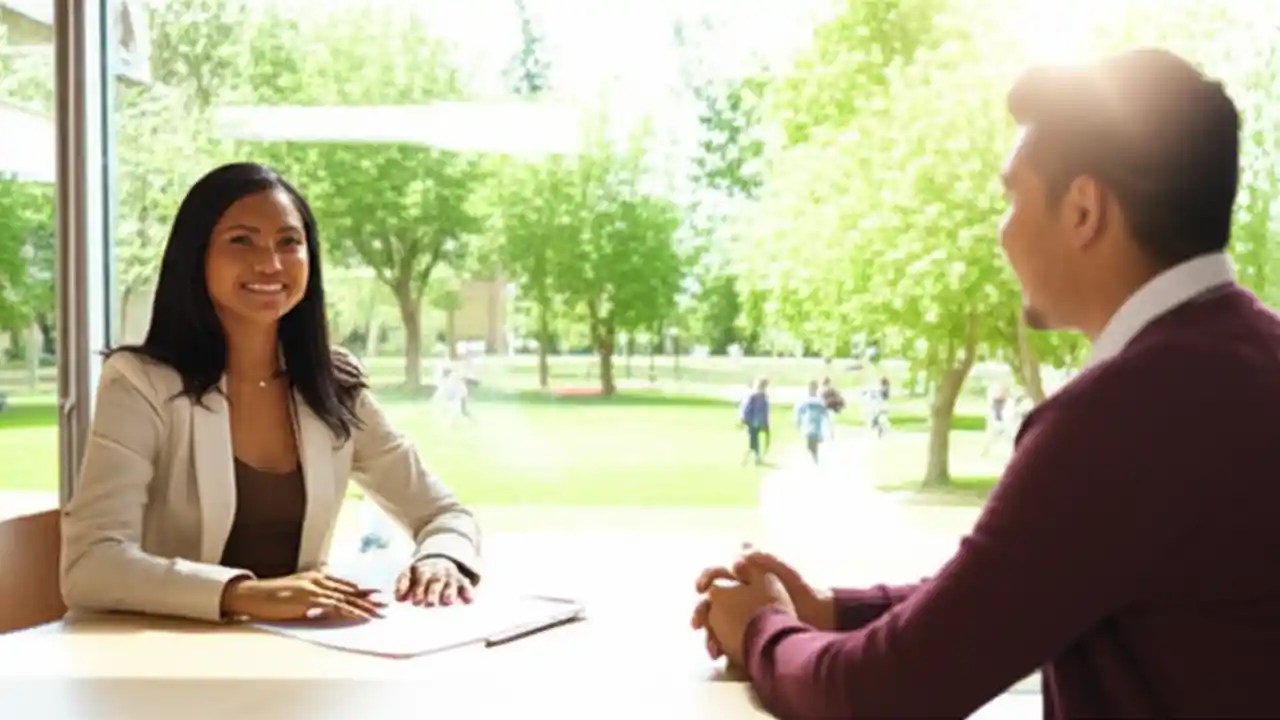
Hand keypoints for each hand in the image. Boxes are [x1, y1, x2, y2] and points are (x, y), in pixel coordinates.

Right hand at [221, 569, 384, 621]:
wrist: (251, 595)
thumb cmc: (271, 597)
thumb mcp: (296, 593)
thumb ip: (312, 595)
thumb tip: (326, 605)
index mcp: (316, 576)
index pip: (345, 584)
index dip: (362, 590)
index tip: (378, 595)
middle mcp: (318, 579)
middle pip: (349, 590)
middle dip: (369, 598)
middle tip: (387, 604)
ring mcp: (314, 588)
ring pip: (346, 598)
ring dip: (365, 606)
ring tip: (379, 613)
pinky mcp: (308, 599)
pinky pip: (335, 606)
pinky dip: (350, 612)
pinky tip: (360, 617)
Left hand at [395, 557, 472, 605]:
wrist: (441, 559)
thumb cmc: (421, 574)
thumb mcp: (409, 573)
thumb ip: (402, 585)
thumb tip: (398, 599)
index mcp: (422, 570)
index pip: (420, 578)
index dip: (418, 590)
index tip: (416, 602)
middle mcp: (437, 572)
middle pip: (435, 581)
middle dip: (433, 592)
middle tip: (430, 603)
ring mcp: (450, 576)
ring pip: (451, 583)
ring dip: (450, 592)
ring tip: (448, 602)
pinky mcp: (462, 581)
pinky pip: (466, 585)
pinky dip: (468, 592)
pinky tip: (469, 600)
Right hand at [690, 558, 793, 666]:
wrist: (816, 613)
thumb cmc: (798, 587)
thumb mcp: (781, 568)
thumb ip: (761, 559)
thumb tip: (736, 556)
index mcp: (743, 575)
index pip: (716, 574)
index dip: (706, 579)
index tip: (701, 588)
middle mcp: (738, 594)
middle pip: (710, 602)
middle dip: (701, 613)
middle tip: (697, 623)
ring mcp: (741, 615)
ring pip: (715, 623)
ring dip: (709, 634)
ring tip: (711, 645)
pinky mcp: (745, 632)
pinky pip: (726, 639)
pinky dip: (720, 646)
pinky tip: (719, 653)